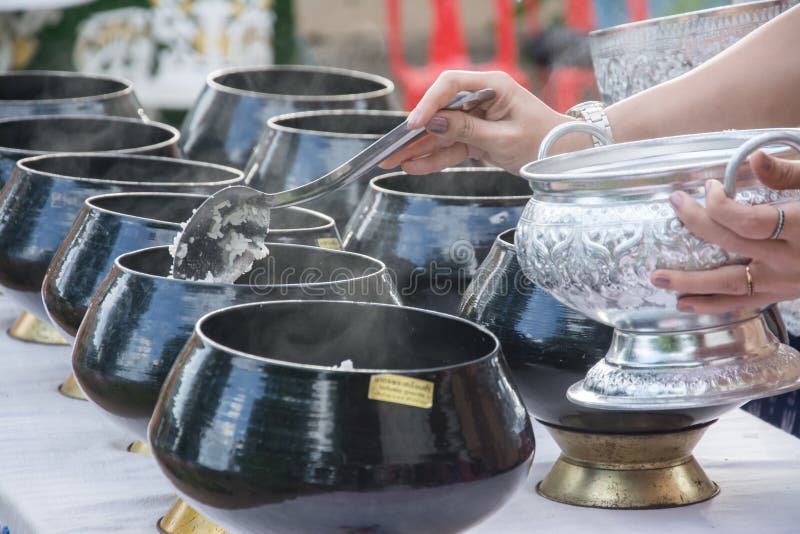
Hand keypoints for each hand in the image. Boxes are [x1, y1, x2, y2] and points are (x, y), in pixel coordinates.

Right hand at [379, 70, 581, 174]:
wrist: (566, 156)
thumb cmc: (544, 141)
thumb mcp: (504, 138)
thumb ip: (467, 130)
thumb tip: (432, 124)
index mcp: (492, 86)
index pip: (451, 85)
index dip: (429, 103)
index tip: (414, 125)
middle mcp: (481, 99)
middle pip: (439, 110)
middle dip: (414, 131)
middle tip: (390, 148)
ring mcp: (477, 119)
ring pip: (441, 133)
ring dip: (418, 148)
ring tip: (393, 162)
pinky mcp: (476, 138)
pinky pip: (450, 148)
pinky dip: (434, 158)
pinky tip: (413, 166)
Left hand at [650, 151, 799, 312]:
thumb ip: (789, 173)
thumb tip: (753, 160)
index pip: (745, 220)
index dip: (719, 203)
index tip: (709, 185)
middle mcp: (793, 258)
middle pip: (731, 246)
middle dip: (696, 226)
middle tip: (673, 206)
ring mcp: (790, 281)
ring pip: (733, 285)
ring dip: (692, 284)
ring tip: (658, 278)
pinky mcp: (788, 294)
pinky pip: (747, 302)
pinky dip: (715, 304)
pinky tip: (688, 304)